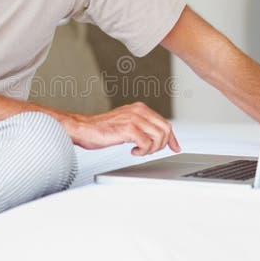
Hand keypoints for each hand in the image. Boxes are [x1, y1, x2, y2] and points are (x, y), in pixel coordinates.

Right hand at [62, 103, 180, 156]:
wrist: (84, 129)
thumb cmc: (102, 129)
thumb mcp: (126, 124)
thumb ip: (141, 127)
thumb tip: (156, 138)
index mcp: (140, 108)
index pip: (165, 123)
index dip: (172, 138)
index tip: (175, 147)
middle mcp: (139, 111)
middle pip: (166, 129)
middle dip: (161, 145)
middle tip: (148, 151)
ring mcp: (134, 118)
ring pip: (158, 137)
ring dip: (151, 149)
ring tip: (139, 151)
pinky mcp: (128, 128)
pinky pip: (147, 143)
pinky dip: (142, 152)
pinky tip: (133, 151)